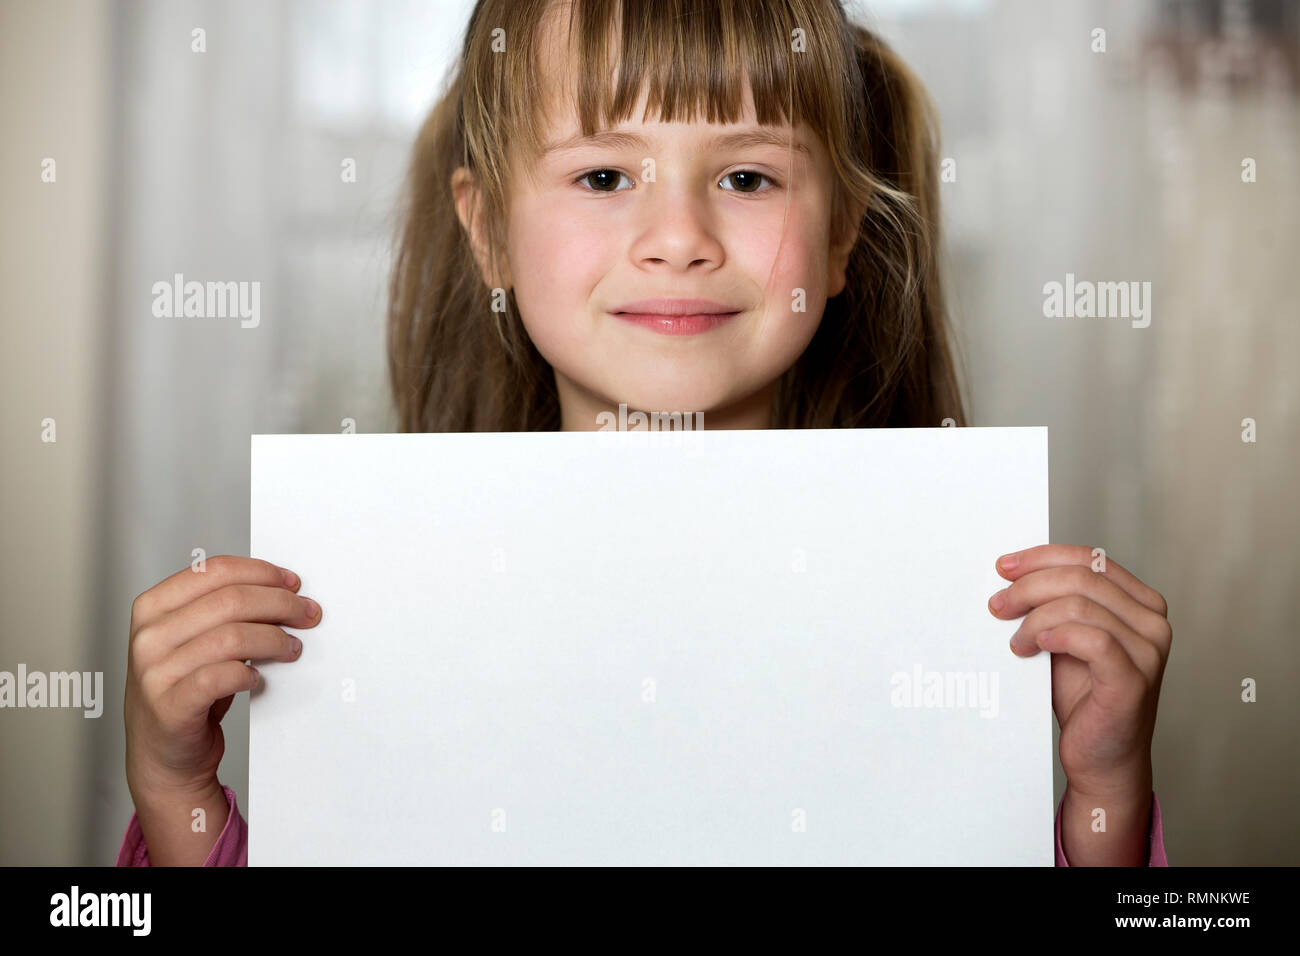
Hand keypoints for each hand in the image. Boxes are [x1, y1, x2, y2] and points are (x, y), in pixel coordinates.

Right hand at [125, 554, 318, 860]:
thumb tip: (284, 590)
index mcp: (152, 608)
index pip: (214, 570)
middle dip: (279, 603)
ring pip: (233, 636)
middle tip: (307, 614)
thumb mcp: (194, 640)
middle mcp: (149, 636)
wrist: (164, 756)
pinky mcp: (171, 707)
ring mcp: (155, 673)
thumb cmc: (186, 691)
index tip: (292, 583)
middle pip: (230, 600)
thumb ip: (223, 611)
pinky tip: (259, 678)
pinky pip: (223, 677)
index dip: (261, 572)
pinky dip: (250, 674)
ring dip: (274, 639)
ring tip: (292, 648)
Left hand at [988, 544, 1170, 862]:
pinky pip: (1092, 639)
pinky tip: (1033, 647)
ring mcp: (1149, 651)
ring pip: (1081, 605)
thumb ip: (1054, 603)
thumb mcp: (1065, 637)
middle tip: (997, 605)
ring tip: (1015, 642)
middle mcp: (1153, 622)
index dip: (1041, 557)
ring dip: (1034, 617)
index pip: (1090, 558)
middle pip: (1082, 577)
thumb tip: (1010, 572)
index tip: (1003, 566)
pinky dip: (1055, 634)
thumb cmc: (1082, 696)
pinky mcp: (1134, 679)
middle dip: (1029, 586)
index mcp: (1141, 603)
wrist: (1099, 757)